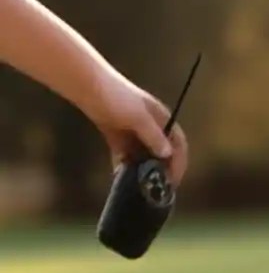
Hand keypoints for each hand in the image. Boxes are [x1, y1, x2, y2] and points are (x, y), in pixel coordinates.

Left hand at [84, 70, 188, 184]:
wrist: (85, 84)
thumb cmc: (115, 96)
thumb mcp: (138, 117)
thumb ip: (153, 136)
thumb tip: (167, 154)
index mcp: (161, 118)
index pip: (178, 144)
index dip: (179, 162)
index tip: (174, 181)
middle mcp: (150, 124)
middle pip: (161, 151)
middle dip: (161, 169)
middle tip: (157, 188)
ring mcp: (132, 129)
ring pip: (143, 153)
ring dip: (142, 168)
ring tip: (138, 185)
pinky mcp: (116, 133)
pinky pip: (125, 153)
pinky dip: (124, 164)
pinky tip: (120, 175)